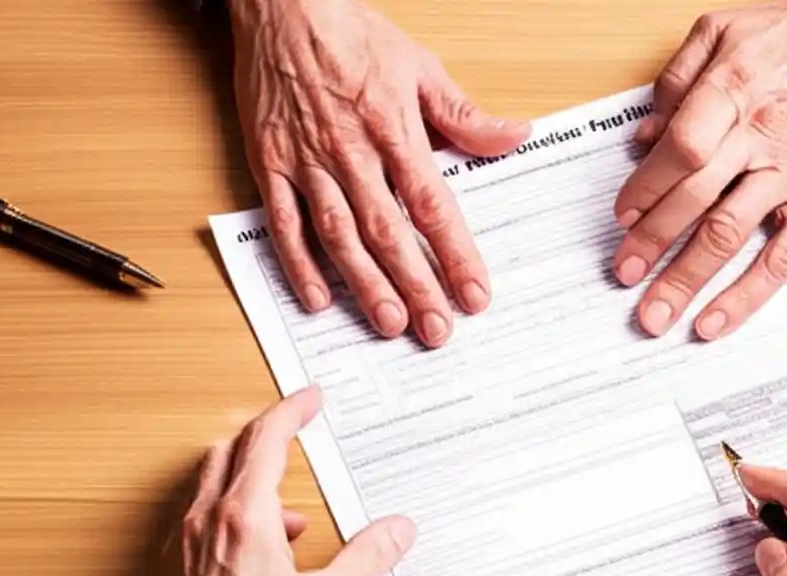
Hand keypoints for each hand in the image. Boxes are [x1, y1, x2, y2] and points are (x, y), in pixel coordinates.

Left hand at [149, 387, 416, 575]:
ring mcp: (180, 546)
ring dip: (245, 476)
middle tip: (294, 432)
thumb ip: (366, 557)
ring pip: (207, 481)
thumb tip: (395, 529)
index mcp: (245, 519)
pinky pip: (194, 517)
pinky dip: (225, 511)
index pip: (267, 440)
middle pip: (231, 449)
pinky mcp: (168, 572)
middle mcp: (204, 524)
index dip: (292, 412)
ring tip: (286, 510)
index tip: (309, 399)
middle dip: (266, 434)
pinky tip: (254, 549)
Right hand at [230, 0, 529, 347]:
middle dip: (416, 285)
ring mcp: (308, 162)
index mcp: (394, 131)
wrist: (283, 4)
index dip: (455, 255)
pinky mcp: (271, 164)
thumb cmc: (352, 34)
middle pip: (389, 232)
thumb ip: (464, 115)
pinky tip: (318, 298)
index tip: (474, 295)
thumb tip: (515, 136)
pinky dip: (298, 262)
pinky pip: (285, 222)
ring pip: (339, 235)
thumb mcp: (420, 67)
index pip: (433, 206)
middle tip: (436, 331)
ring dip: (364, 284)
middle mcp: (351, 153)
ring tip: (388, 324)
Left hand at [613, 0, 786, 339]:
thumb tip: (644, 136)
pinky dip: (747, 294)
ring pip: (731, 234)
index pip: (679, 151)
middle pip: (695, 200)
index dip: (645, 188)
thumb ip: (677, 80)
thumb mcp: (723, 29)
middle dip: (652, 244)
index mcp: (733, 89)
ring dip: (687, 279)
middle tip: (623, 275)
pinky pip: (783, 255)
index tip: (621, 215)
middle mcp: (762, 134)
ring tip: (656, 315)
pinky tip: (716, 320)